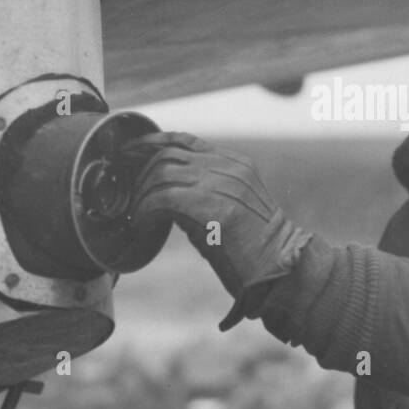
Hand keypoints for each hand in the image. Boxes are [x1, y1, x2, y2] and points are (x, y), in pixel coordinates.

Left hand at [121, 132, 311, 329]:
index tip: (128, 152)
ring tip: (137, 216)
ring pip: (162, 174)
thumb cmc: (251, 247)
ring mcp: (223, 184)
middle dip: (139, 173)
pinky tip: (144, 224)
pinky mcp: (214, 208)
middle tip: (128, 196)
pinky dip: (146, 210)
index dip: (150, 142)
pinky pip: (164, 199)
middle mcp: (229, 167)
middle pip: (168, 155)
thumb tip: (159, 193)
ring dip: (141, 196)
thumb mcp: (228, 207)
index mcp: (235, 163)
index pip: (184, 140)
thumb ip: (200, 192)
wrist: (279, 268)